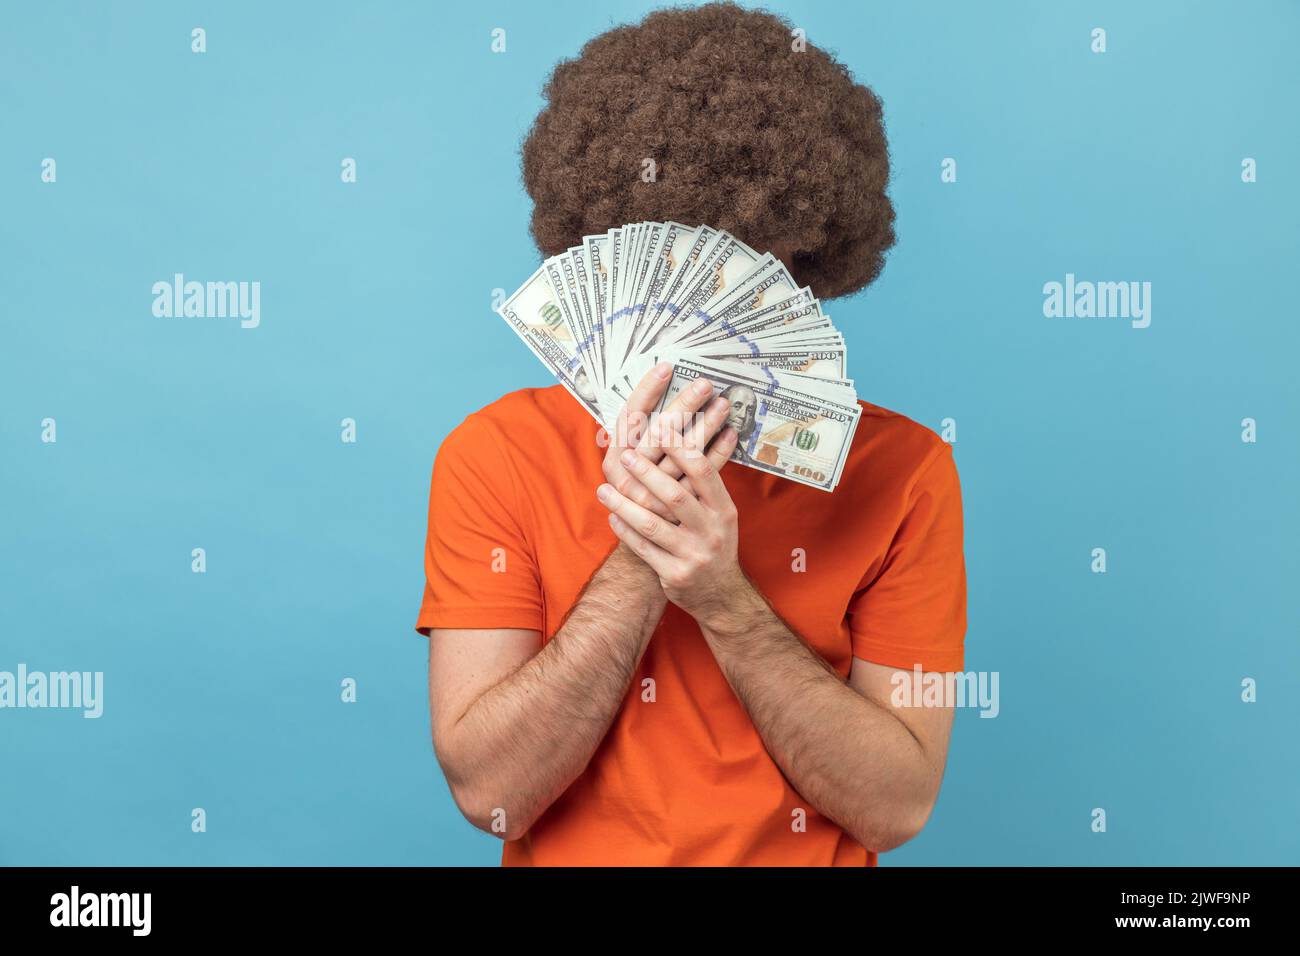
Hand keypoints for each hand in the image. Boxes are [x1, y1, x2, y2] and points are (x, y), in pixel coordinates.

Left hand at [596, 426, 749, 624]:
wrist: (721, 596)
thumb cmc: (715, 543)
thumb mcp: (722, 515)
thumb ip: (706, 486)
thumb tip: (697, 439)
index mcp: (724, 510)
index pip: (704, 473)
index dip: (681, 450)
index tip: (659, 429)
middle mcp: (711, 531)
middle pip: (675, 496)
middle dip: (647, 474)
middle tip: (624, 456)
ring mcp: (693, 554)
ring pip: (652, 524)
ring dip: (624, 504)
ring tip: (603, 490)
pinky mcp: (675, 574)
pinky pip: (643, 548)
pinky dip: (624, 531)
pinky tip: (611, 516)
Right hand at [601, 363, 738, 520]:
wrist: (650, 546)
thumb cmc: (642, 495)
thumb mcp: (631, 466)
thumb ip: (641, 439)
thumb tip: (660, 391)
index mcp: (614, 459)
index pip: (629, 418)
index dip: (647, 392)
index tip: (666, 368)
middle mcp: (628, 478)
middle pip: (657, 435)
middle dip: (683, 406)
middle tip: (704, 385)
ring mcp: (653, 497)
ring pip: (683, 456)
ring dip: (706, 427)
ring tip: (723, 405)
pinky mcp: (677, 511)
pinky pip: (701, 478)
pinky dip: (718, 454)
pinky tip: (731, 435)